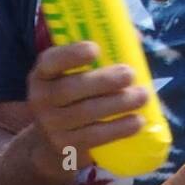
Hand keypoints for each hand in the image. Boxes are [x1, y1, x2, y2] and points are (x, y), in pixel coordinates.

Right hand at [25, 40, 148, 177]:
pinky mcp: (65, 145)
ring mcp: (51, 125)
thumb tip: (134, 38)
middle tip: (130, 74)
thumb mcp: (76, 72)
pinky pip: (94, 136)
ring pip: (85, 113)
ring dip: (117, 104)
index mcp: (43, 74)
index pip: (51, 62)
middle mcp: (41, 99)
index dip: (71, 55)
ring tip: (143, 96)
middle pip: (70, 89)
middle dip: (103, 81)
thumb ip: (100, 53)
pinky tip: (137, 122)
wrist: (52, 138)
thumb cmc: (74, 94)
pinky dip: (118, 129)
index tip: (95, 49)